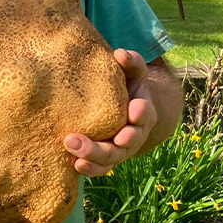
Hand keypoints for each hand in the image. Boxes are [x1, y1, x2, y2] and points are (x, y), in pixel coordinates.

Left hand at [64, 49, 157, 176]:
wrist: (125, 108)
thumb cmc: (126, 86)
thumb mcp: (132, 72)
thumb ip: (131, 62)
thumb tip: (120, 53)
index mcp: (143, 110)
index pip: (145, 113)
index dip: (140, 112)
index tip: (133, 110)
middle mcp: (135, 133)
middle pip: (127, 142)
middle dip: (111, 143)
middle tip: (92, 139)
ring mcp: (121, 149)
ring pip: (112, 158)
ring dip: (95, 157)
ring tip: (77, 156)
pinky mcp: (107, 159)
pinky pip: (101, 168)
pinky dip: (91, 169)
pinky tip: (76, 166)